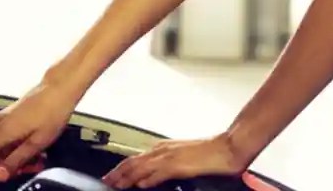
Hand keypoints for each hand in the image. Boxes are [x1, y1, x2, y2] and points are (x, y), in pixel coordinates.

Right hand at [0, 80, 80, 184]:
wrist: (59, 88)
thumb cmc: (51, 113)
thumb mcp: (37, 143)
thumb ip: (15, 160)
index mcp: (1, 133)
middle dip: (7, 167)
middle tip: (31, 166)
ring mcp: (2, 120)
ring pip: (1, 149)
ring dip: (15, 158)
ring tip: (38, 158)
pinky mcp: (9, 118)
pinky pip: (6, 140)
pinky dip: (17, 148)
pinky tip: (35, 148)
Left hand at [102, 135, 247, 188]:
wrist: (227, 147)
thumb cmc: (209, 152)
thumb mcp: (183, 156)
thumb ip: (166, 164)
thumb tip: (151, 176)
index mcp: (163, 148)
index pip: (136, 158)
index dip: (121, 167)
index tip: (112, 176)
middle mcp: (163, 150)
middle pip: (133, 161)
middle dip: (117, 173)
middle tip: (105, 182)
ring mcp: (170, 157)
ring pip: (141, 167)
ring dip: (126, 177)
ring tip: (115, 185)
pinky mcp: (179, 165)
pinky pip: (159, 173)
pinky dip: (147, 179)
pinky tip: (139, 185)